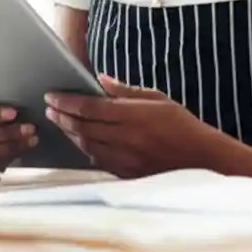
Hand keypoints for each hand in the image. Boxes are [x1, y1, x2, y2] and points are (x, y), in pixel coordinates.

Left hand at [45, 75, 227, 177]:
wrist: (201, 158)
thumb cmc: (181, 124)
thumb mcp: (157, 98)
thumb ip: (125, 90)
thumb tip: (100, 79)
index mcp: (133, 115)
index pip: (90, 107)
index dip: (67, 101)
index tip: (52, 95)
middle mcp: (126, 138)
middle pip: (83, 127)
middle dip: (62, 116)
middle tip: (49, 108)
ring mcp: (125, 158)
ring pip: (86, 145)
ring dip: (70, 133)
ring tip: (59, 122)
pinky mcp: (127, 173)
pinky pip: (98, 160)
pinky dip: (85, 150)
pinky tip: (79, 141)